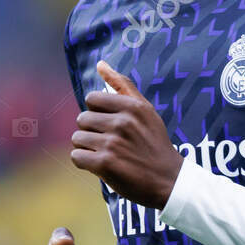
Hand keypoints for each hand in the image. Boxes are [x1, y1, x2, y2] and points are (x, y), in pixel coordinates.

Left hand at [71, 61, 182, 209]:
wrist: (168, 180)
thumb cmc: (154, 143)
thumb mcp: (145, 110)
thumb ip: (122, 84)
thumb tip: (100, 64)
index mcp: (132, 106)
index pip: (92, 99)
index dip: (97, 113)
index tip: (111, 125)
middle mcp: (122, 122)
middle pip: (82, 119)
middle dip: (91, 132)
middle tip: (110, 143)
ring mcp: (112, 143)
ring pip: (77, 138)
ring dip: (88, 148)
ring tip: (107, 155)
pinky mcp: (104, 164)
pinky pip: (76, 157)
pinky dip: (85, 163)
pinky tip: (101, 166)